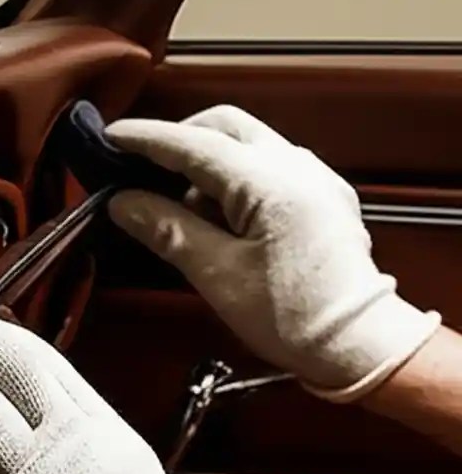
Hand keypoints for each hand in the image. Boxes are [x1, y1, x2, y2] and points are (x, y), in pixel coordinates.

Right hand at [106, 105, 439, 401]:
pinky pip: (270, 166)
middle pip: (224, 126)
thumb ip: (167, 229)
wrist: (362, 346)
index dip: (145, 138)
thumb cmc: (295, 318)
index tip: (110, 136)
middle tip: (142, 168)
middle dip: (179, 140)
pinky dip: (235, 177)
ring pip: (248, 144)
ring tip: (181, 209)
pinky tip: (220, 216)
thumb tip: (123, 202)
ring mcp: (316, 179)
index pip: (193, 144)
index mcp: (270, 182)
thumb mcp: (215, 274)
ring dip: (207, 162)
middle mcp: (297, 167)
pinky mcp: (324, 198)